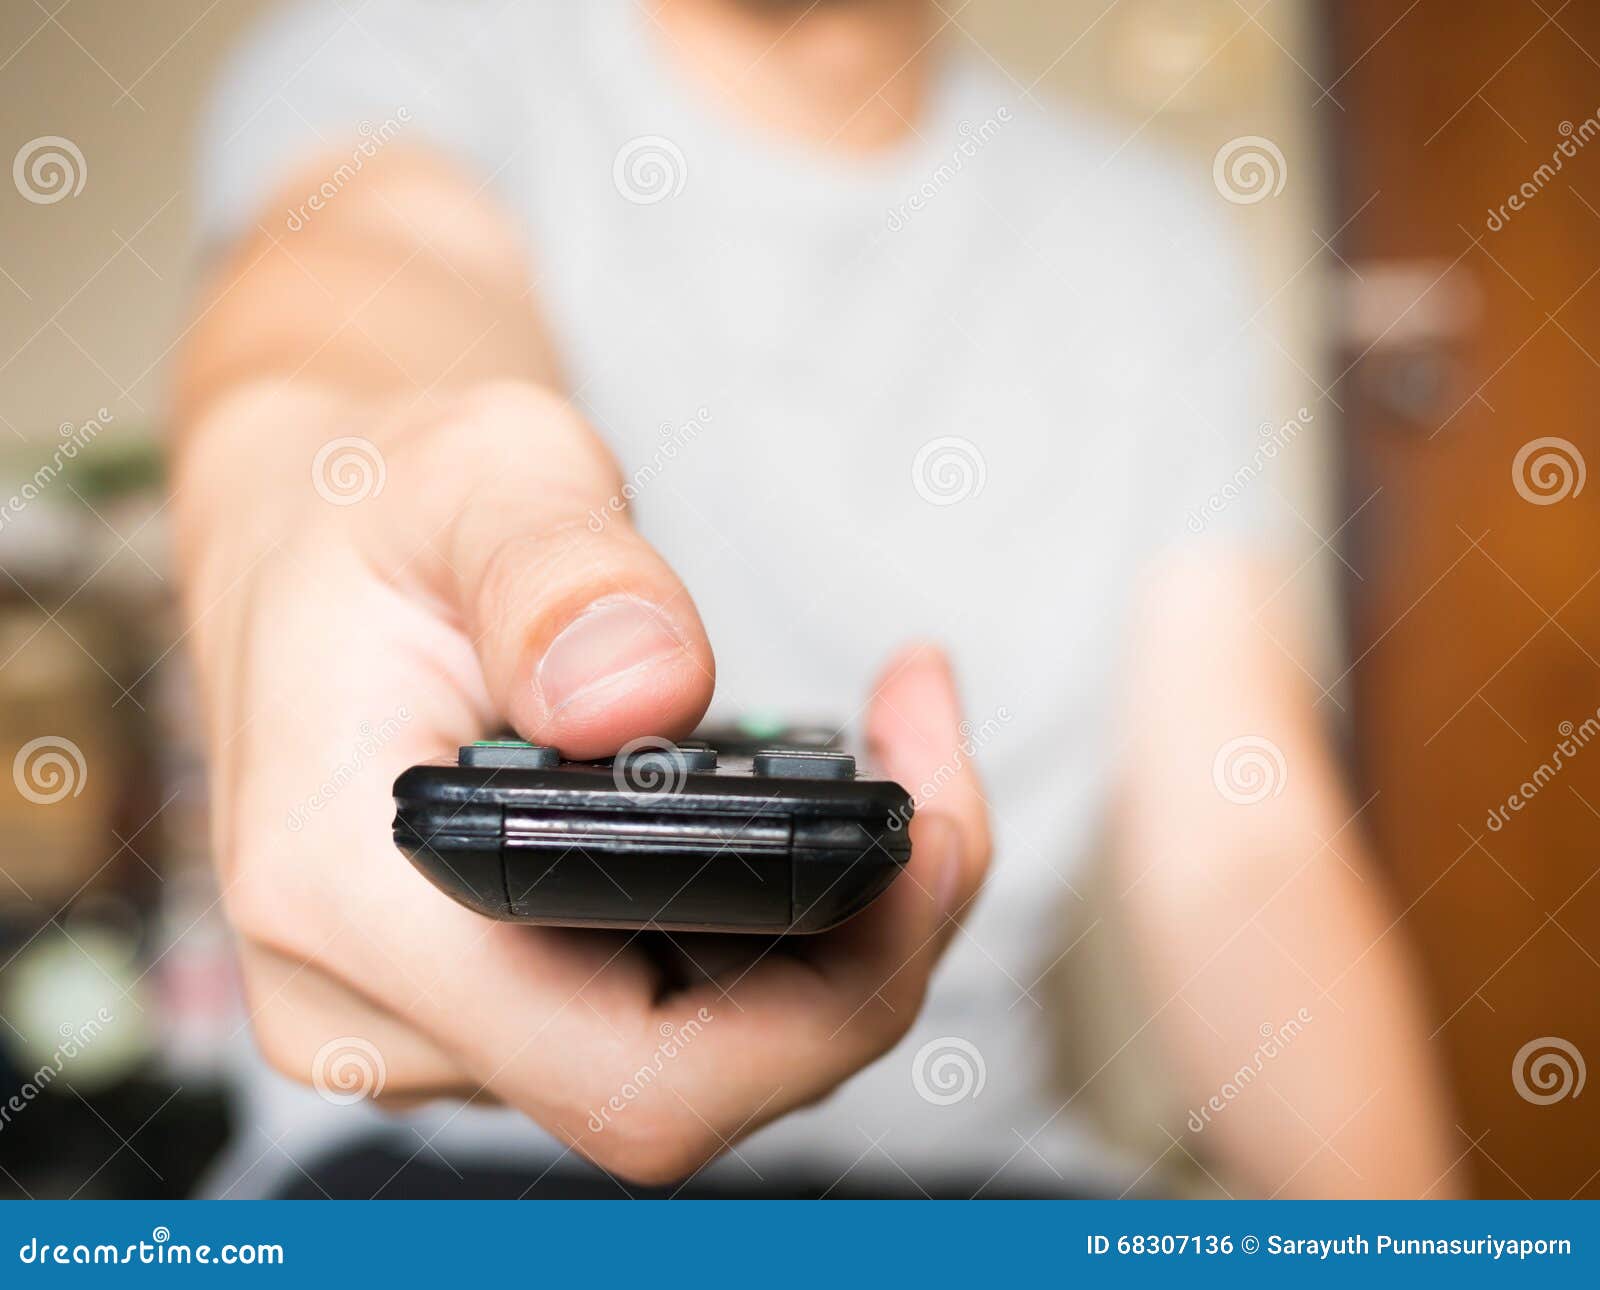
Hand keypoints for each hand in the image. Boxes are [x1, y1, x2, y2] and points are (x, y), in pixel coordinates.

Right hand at [176, 378, 990, 1183]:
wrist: (316, 538)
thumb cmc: (379, 506)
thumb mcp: (469, 476)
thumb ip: (553, 573)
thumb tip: (647, 696)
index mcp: (345, 902)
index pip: (633, 1072)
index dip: (824, 990)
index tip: (922, 827)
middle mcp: (385, 1009)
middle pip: (699, 1086)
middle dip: (867, 951)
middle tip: (940, 776)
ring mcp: (443, 1022)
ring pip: (706, 1060)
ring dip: (840, 937)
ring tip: (901, 764)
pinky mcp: (496, 998)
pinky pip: (679, 1013)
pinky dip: (783, 930)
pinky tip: (825, 811)